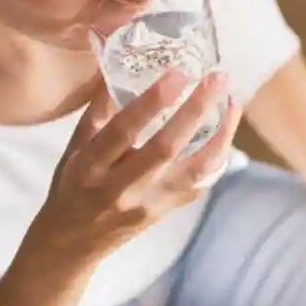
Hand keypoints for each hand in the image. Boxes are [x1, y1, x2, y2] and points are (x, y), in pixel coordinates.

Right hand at [25, 69, 240, 270]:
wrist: (72, 243)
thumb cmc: (71, 186)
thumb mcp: (73, 148)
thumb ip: (99, 110)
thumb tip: (117, 62)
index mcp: (91, 167)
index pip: (123, 131)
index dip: (151, 102)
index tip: (177, 72)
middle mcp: (121, 188)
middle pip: (164, 149)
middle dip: (194, 111)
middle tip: (217, 79)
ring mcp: (149, 204)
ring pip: (193, 171)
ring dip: (219, 137)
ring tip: (233, 105)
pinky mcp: (166, 213)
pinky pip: (199, 184)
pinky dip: (216, 158)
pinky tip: (226, 133)